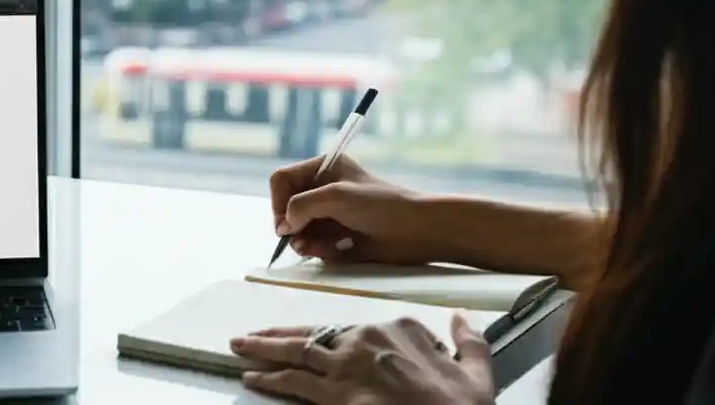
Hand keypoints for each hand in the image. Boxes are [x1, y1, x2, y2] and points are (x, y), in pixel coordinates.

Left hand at [230, 313, 494, 404]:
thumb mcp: (476, 371)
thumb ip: (467, 342)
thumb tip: (462, 319)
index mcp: (397, 329)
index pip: (361, 330)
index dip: (343, 342)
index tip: (332, 346)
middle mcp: (366, 340)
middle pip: (314, 334)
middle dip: (278, 335)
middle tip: (250, 335)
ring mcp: (347, 367)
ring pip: (297, 352)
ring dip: (263, 349)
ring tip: (238, 347)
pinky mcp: (335, 395)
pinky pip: (295, 382)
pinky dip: (270, 378)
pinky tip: (253, 377)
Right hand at [270, 155, 439, 263]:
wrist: (417, 231)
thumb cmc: (381, 206)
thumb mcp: (337, 196)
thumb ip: (302, 205)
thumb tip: (284, 225)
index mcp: (323, 169)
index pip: (282, 180)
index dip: (278, 201)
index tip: (286, 223)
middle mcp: (323, 190)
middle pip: (286, 207)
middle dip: (290, 225)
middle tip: (300, 239)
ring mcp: (330, 215)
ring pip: (298, 230)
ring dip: (304, 241)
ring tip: (318, 248)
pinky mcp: (338, 238)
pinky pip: (314, 245)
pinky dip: (319, 250)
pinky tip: (336, 250)